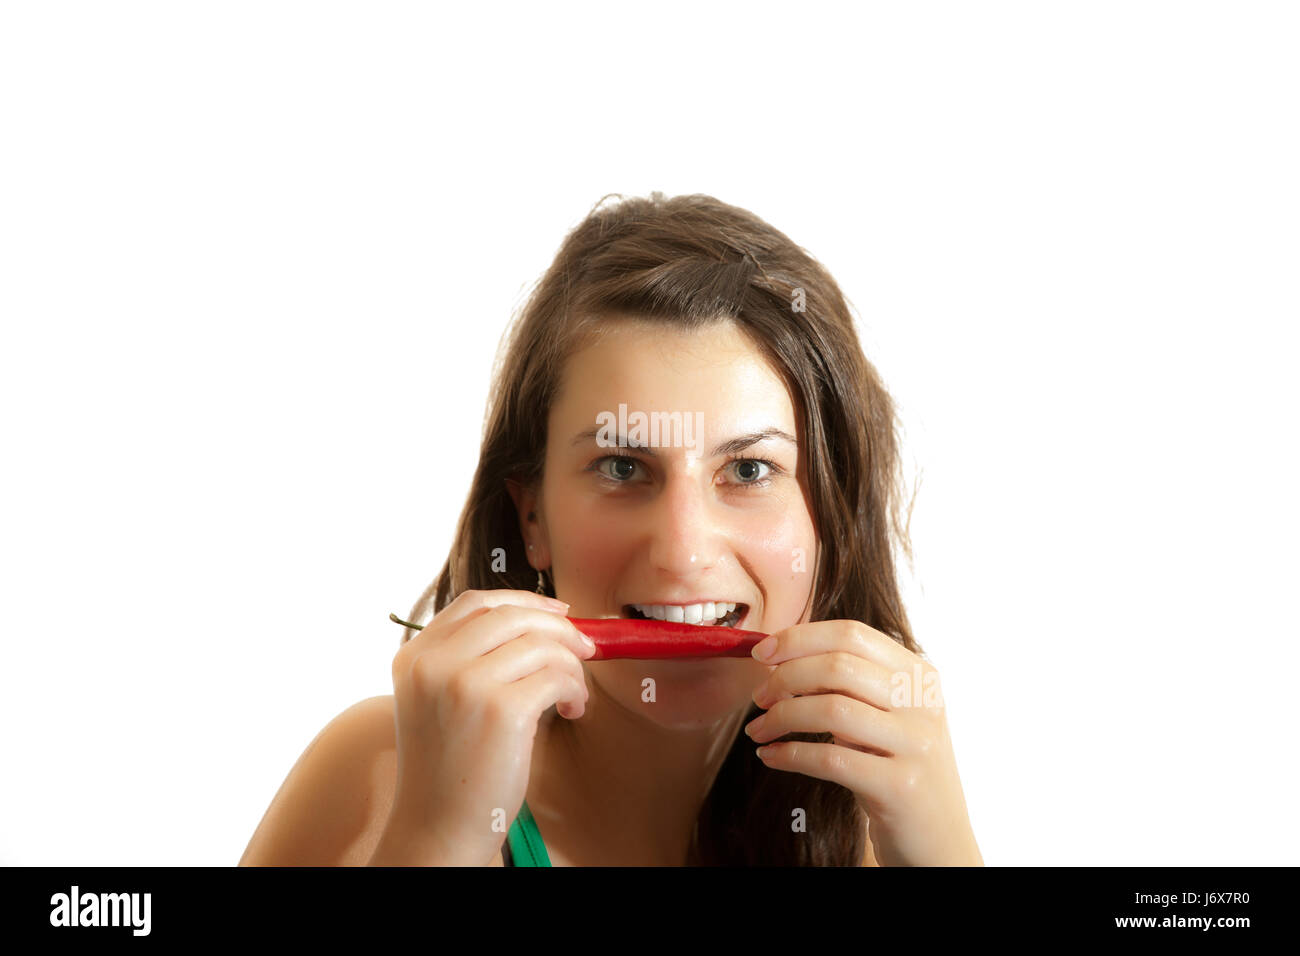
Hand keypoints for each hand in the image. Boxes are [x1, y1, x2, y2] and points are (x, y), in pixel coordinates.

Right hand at [375, 589, 594, 865]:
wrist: (438, 827)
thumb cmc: (450, 768)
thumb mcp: (438, 700)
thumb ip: (469, 659)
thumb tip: (544, 623)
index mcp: (415, 656)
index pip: (476, 602)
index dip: (525, 601)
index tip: (558, 613)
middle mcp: (434, 663)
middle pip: (512, 615)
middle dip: (559, 627)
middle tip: (585, 647)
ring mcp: (465, 683)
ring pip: (542, 644)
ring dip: (572, 665)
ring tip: (573, 694)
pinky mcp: (500, 709)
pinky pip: (557, 677)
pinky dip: (575, 689)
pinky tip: (572, 710)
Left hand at [744, 620, 982, 865]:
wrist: (939, 837)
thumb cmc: (897, 768)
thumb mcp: (883, 716)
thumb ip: (846, 684)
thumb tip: (778, 656)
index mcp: (918, 675)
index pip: (852, 634)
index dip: (799, 638)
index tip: (761, 652)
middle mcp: (922, 703)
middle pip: (838, 666)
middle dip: (784, 677)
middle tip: (759, 697)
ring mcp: (916, 744)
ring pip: (831, 709)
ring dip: (781, 717)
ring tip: (759, 730)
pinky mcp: (900, 787)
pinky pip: (830, 759)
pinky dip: (790, 754)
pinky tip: (771, 757)